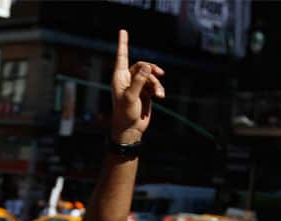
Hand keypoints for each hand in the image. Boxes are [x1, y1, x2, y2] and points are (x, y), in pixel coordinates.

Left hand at [111, 29, 164, 144]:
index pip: (121, 57)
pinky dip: (158, 89)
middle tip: (159, 74)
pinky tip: (161, 97)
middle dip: (151, 70)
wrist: (131, 129)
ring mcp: (137, 86)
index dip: (123, 44)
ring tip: (159, 95)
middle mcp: (127, 80)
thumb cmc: (125, 114)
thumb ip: (139, 81)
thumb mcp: (131, 97)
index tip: (123, 31)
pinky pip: (155, 84)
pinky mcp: (145, 92)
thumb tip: (146, 66)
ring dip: (156, 83)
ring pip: (150, 76)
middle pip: (141, 65)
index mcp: (119, 78)